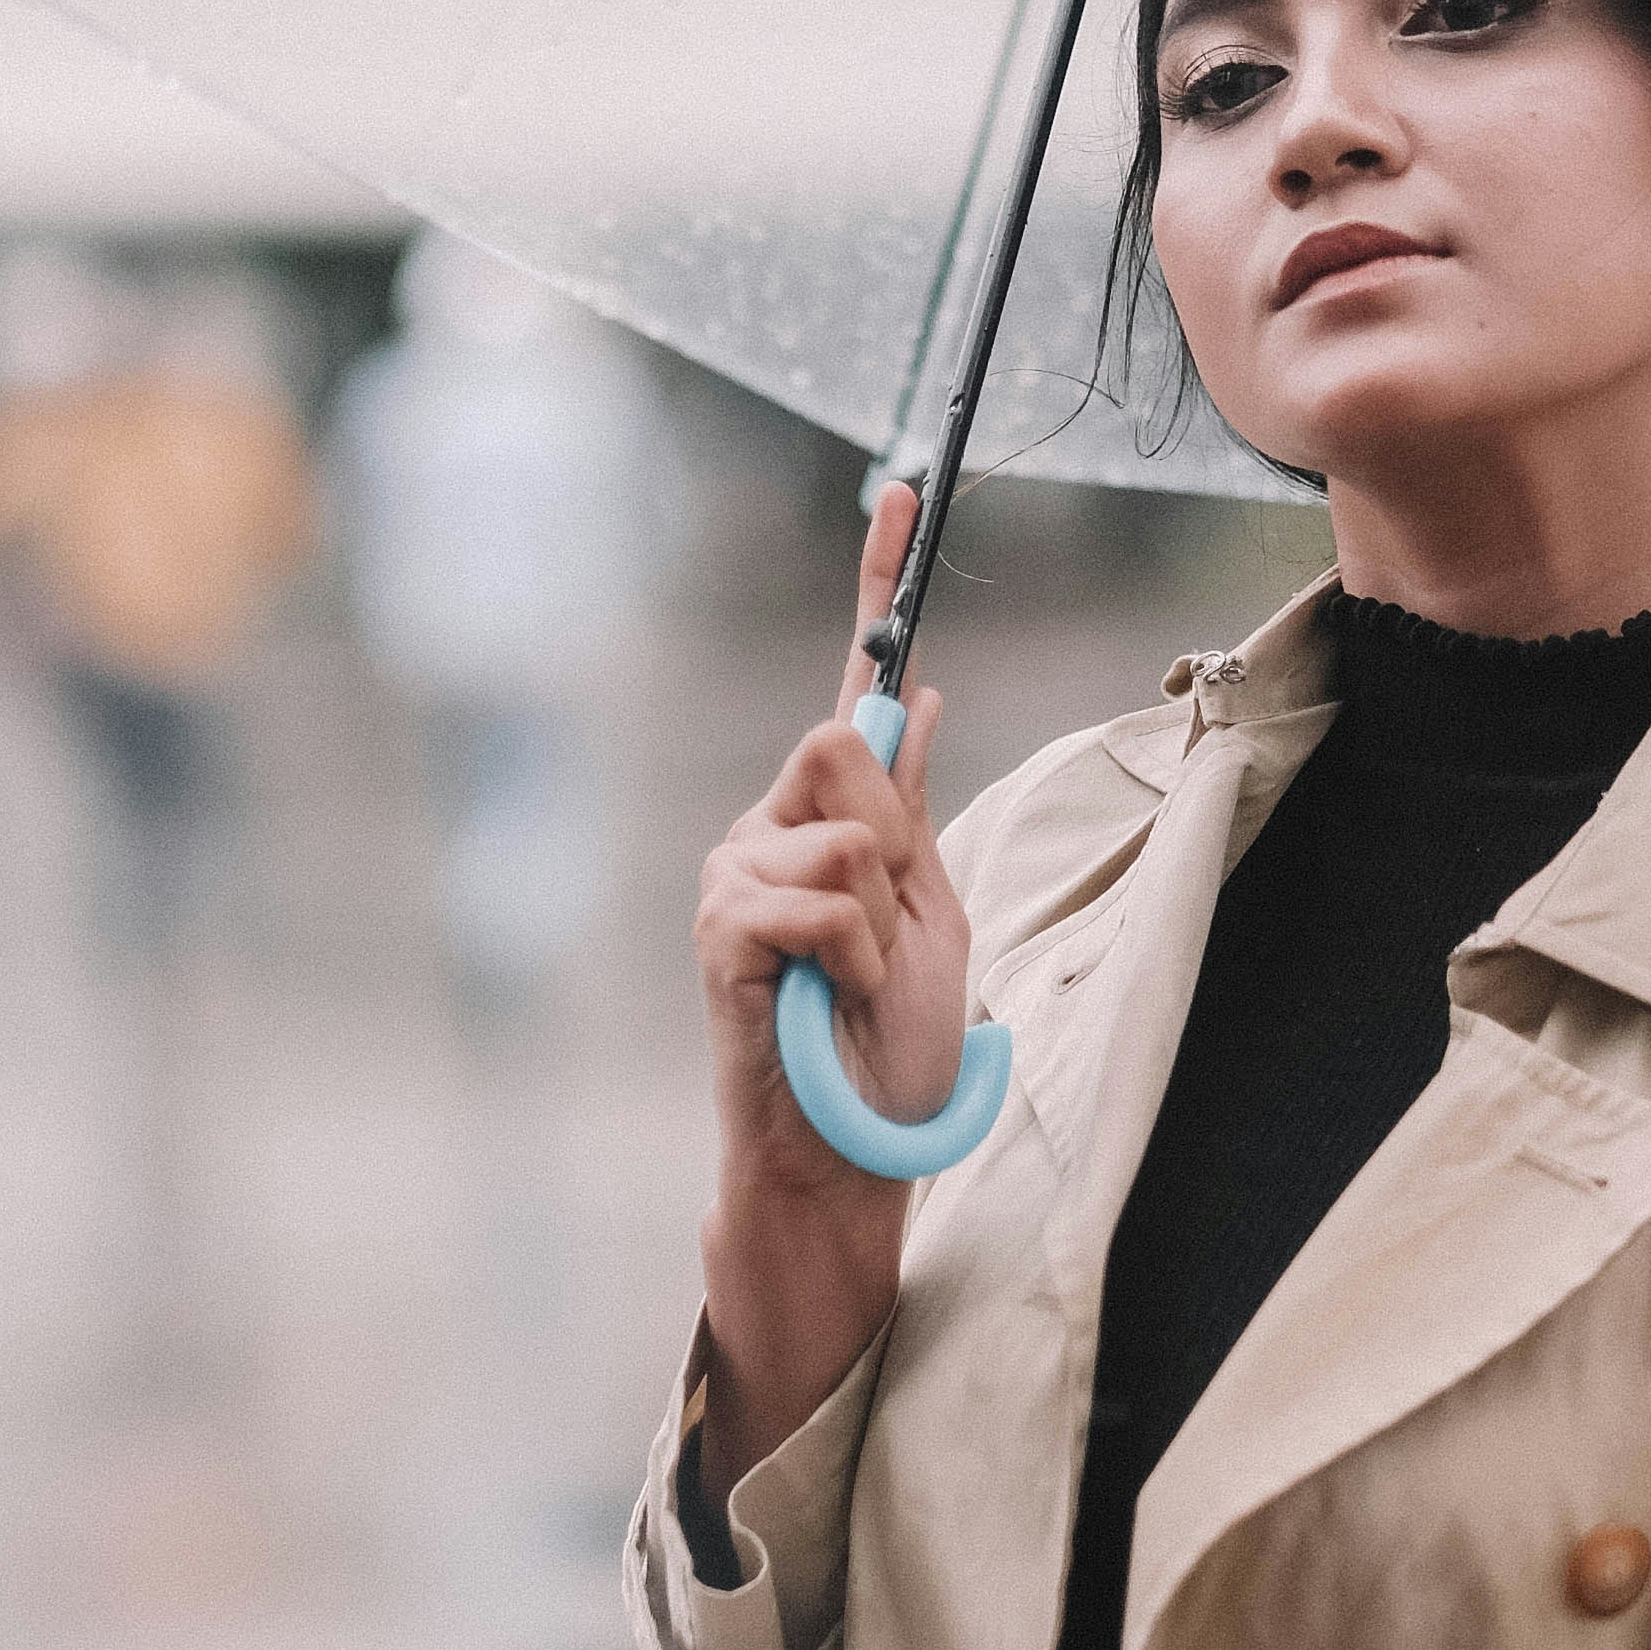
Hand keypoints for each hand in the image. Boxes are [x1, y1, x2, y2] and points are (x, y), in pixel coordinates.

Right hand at [687, 480, 971, 1487]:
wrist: (849, 1156)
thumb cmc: (889, 1048)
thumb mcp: (929, 914)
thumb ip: (909, 810)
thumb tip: (914, 693)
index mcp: (824, 819)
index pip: (846, 683)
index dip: (876, 584)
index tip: (900, 493)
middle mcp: (764, 829)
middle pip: (835, 740)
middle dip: (891, 841)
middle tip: (887, 937)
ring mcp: (733, 876)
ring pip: (843, 832)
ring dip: (881, 925)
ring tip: (856, 988)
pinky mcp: (720, 932)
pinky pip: (819, 898)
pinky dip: (853, 961)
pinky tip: (828, 1006)